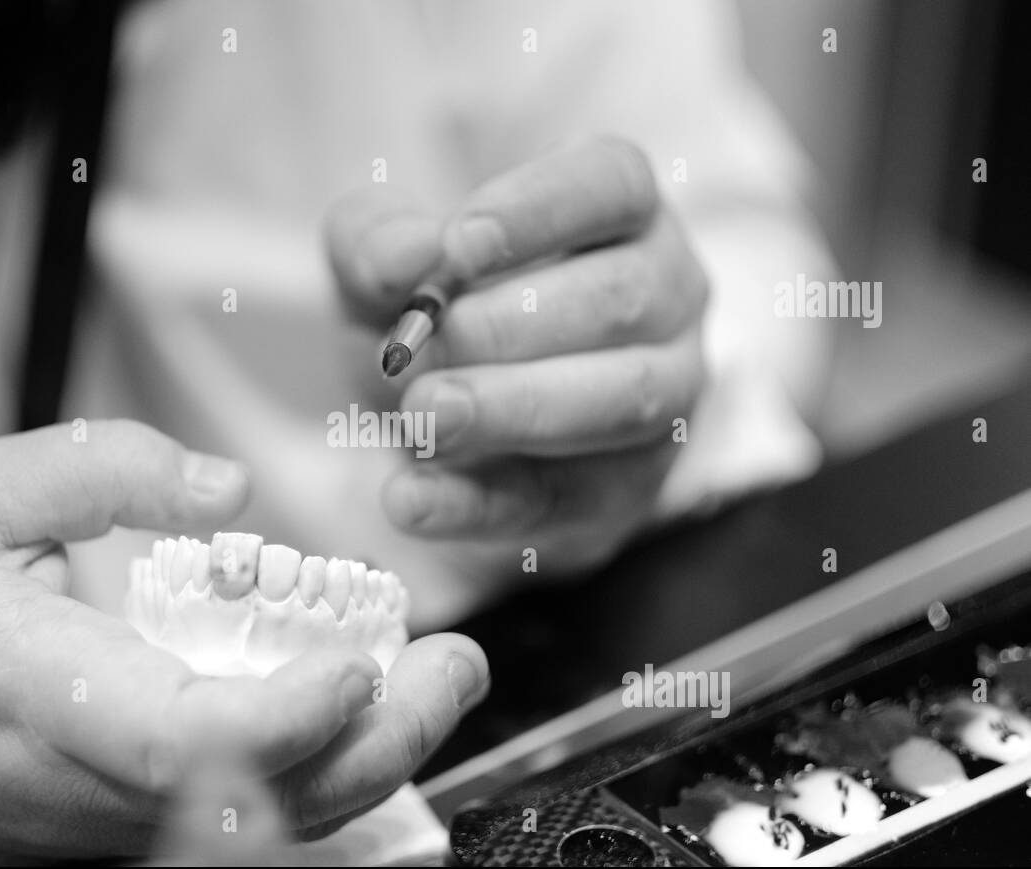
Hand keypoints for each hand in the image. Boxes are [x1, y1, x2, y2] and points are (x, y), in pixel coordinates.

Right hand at [0, 420, 487, 862]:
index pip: (188, 742)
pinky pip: (246, 822)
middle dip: (386, 746)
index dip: (290, 718)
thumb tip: (226, 487)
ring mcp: (115, 825)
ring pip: (270, 826)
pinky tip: (365, 713)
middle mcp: (95, 784)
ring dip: (373, 759)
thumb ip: (102, 472)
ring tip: (437, 680)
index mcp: (47, 699)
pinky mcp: (126, 832)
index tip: (363, 663)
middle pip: (266, 806)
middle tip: (458, 665)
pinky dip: (323, 772)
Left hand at [326, 134, 707, 575]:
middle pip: (623, 298)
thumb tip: (410, 254)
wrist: (441, 414)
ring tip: (422, 416)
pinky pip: (570, 500)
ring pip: (626, 400)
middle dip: (513, 328)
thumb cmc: (428, 309)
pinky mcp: (628, 486)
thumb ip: (379, 243)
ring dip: (516, 410)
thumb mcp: (383, 263)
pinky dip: (482, 505)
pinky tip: (409, 499)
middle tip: (418, 353)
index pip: (612, 184)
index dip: (539, 209)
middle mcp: (668, 295)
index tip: (456, 244)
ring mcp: (666, 393)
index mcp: (621, 213)